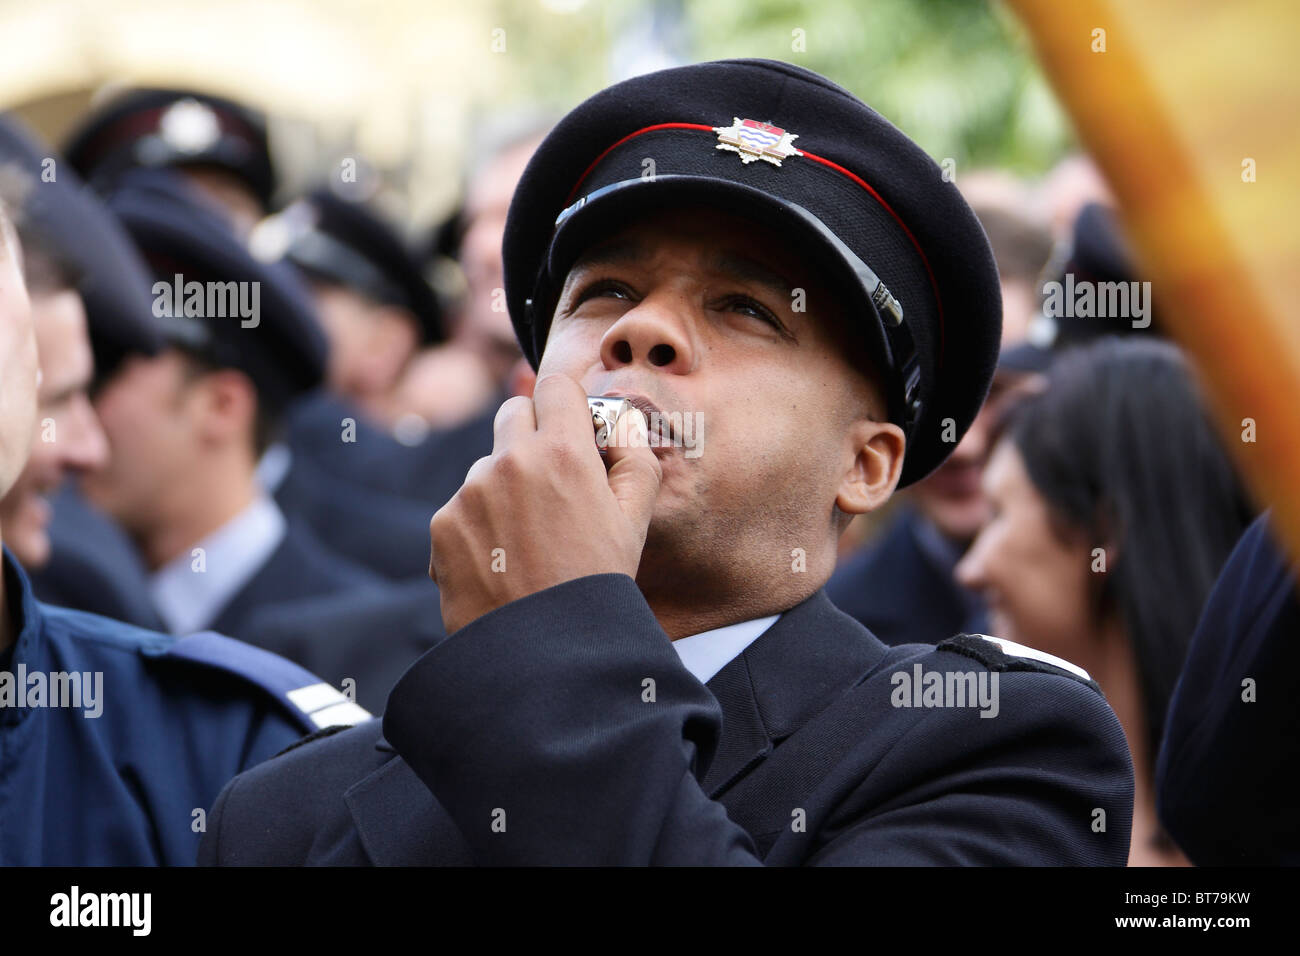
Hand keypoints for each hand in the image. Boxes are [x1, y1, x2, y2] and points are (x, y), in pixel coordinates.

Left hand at [428, 373, 661, 633]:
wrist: (544, 653)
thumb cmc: (597, 584)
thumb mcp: (635, 521)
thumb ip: (634, 459)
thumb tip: (619, 426)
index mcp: (563, 452)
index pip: (556, 386)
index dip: (567, 403)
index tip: (572, 424)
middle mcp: (510, 461)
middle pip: (514, 413)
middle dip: (532, 434)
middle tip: (551, 480)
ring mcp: (470, 492)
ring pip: (487, 466)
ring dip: (503, 486)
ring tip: (527, 541)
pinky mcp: (442, 525)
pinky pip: (461, 508)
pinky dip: (478, 527)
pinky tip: (501, 564)